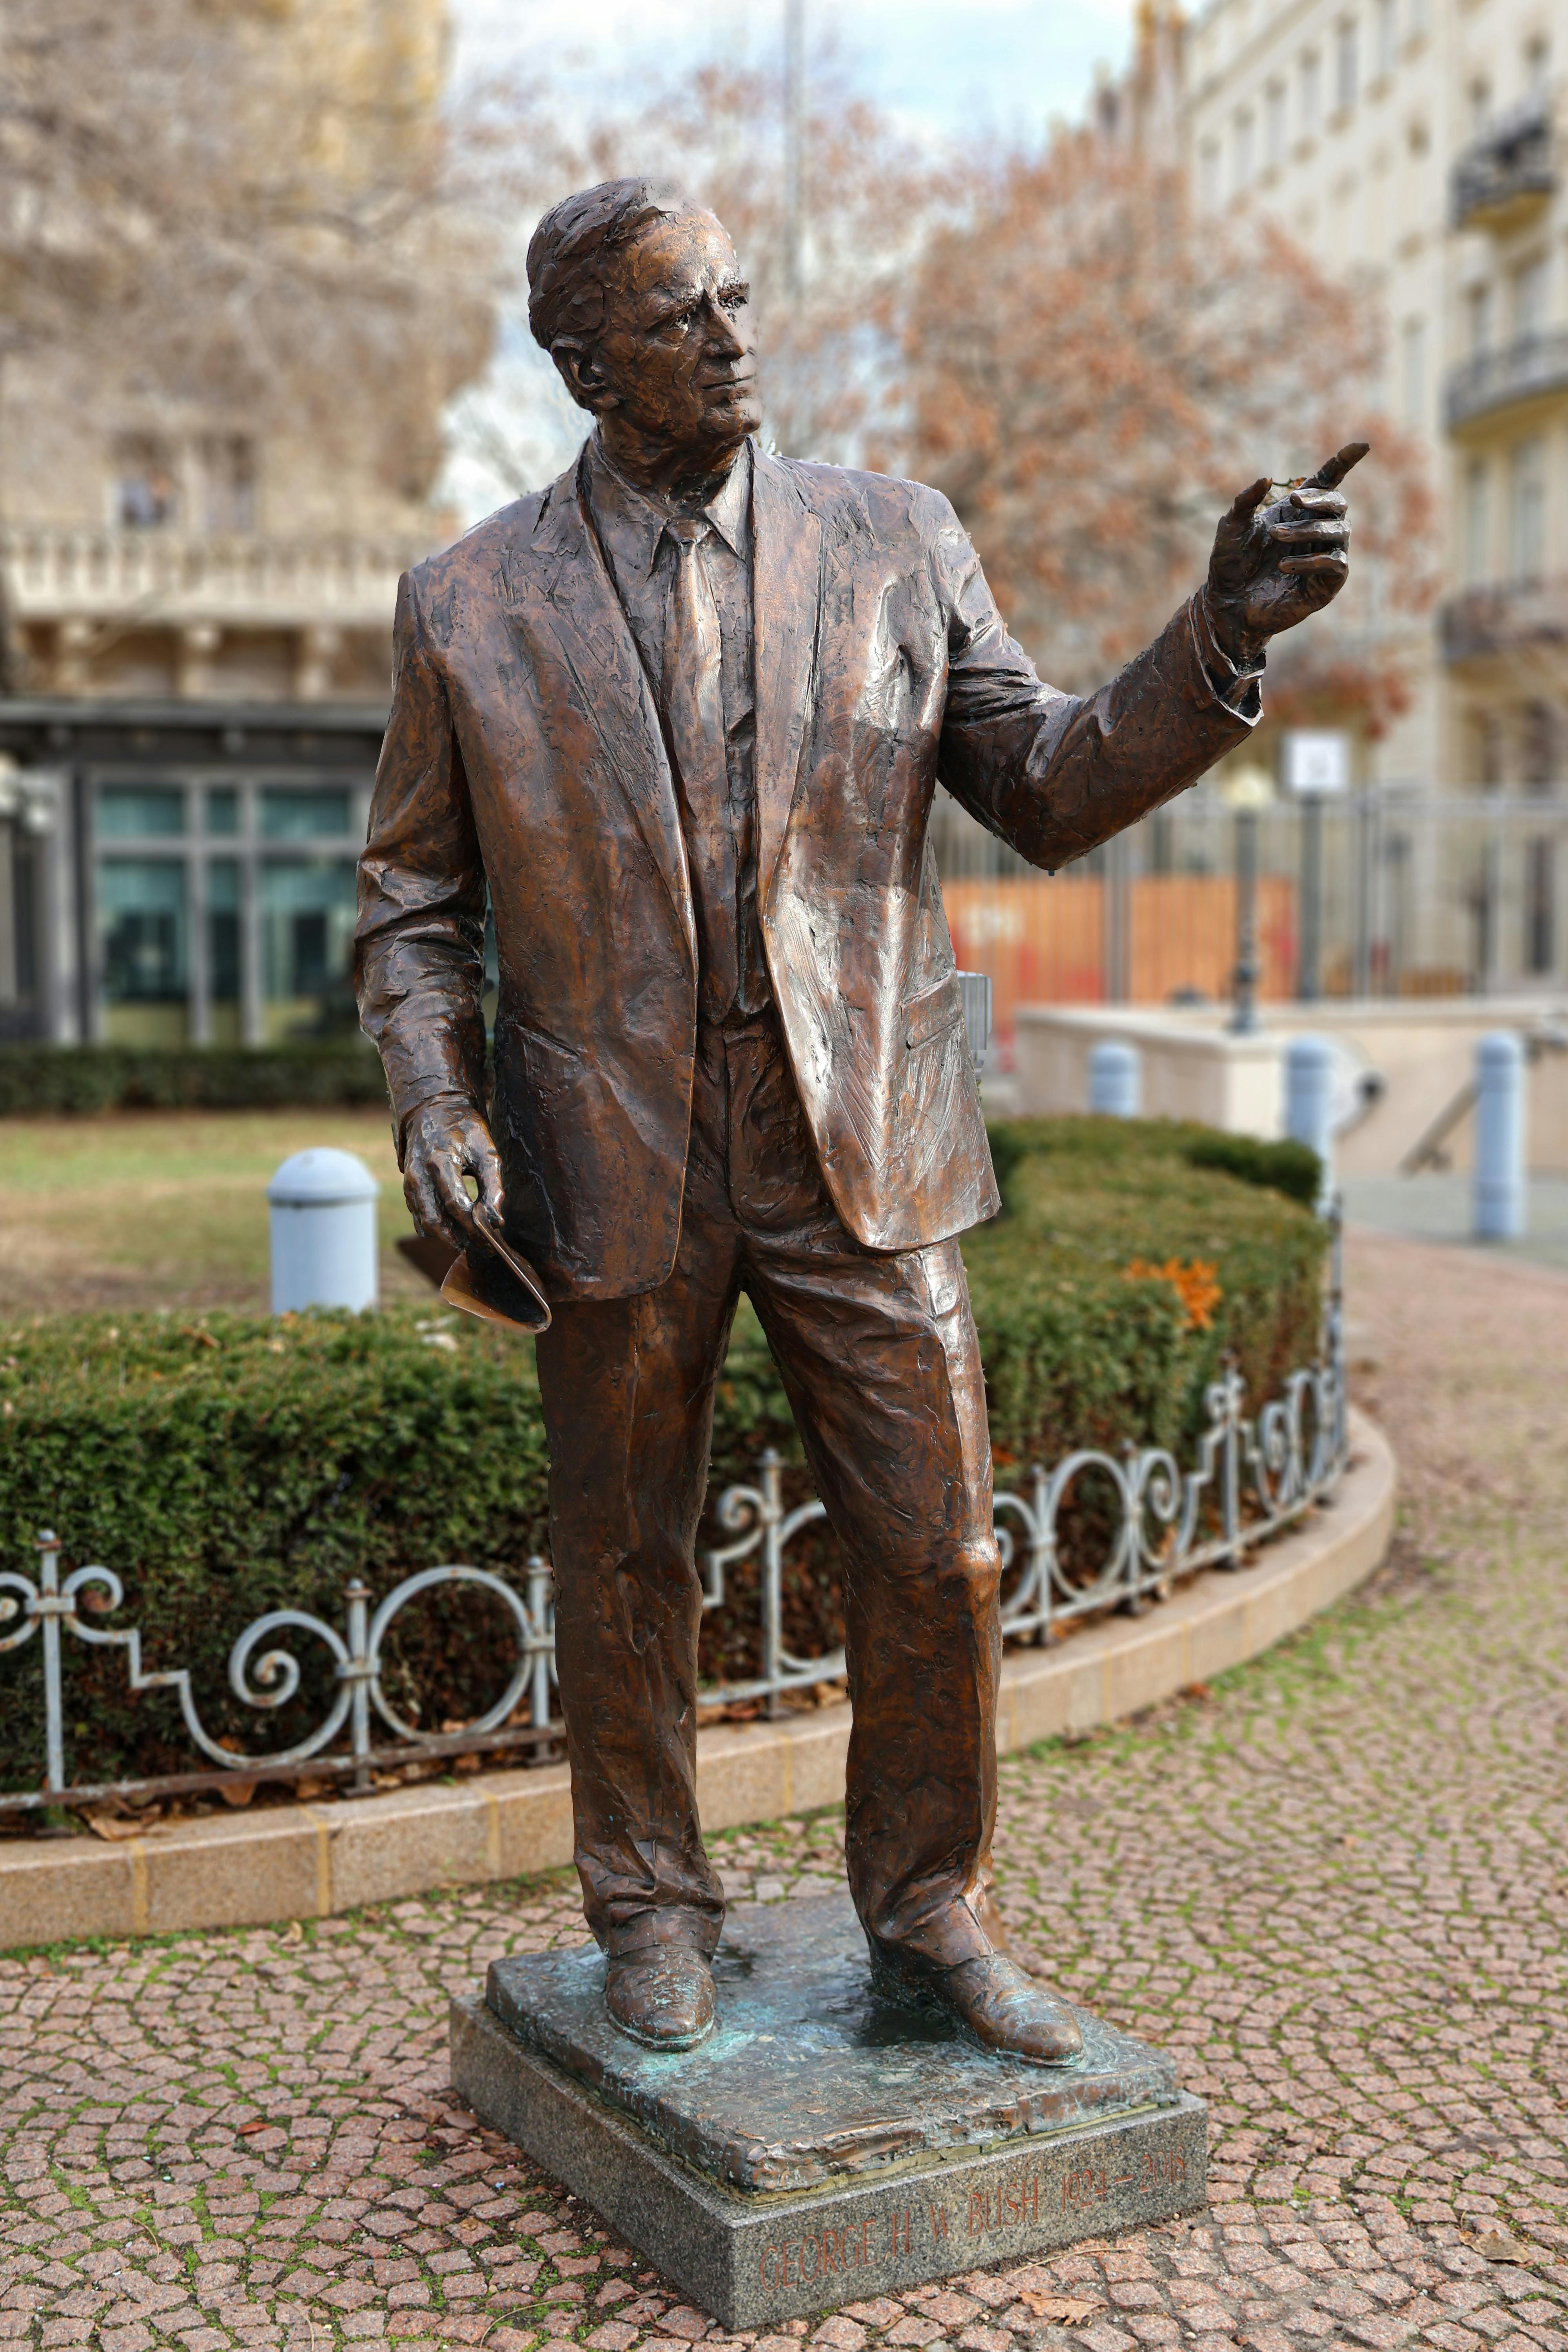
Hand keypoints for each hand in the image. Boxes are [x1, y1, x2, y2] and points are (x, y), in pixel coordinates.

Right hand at [401, 1096, 503, 1251]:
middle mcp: (418, 1173)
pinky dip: (434, 1227)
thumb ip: (493, 1186)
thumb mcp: (487, 1151)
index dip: (474, 1227)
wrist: (435, 1109)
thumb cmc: (466, 1129)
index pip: (456, 1205)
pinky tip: (453, 1231)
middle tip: (479, 1249)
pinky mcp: (408, 1185)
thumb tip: (496, 1221)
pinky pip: (418, 1214)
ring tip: (469, 1242)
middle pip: (434, 1219)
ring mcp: (409, 1180)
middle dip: (457, 1239)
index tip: (490, 1241)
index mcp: (439, 1160)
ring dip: (445, 1237)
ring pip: (423, 1221)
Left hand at [1205, 441, 1366, 668]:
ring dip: (1306, 530)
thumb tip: (1267, 478)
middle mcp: (1316, 531)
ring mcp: (1325, 557)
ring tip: (1275, 537)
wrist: (1226, 603)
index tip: (1362, 445)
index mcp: (1299, 511)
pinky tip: (1285, 566)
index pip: (1329, 482)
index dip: (1345, 463)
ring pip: (1337, 532)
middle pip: (1338, 503)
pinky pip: (1334, 563)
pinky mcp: (1326, 585)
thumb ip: (1245, 500)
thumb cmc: (1231, 564)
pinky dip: (1311, 561)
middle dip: (1319, 499)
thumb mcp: (1231, 526)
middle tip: (1293, 501)